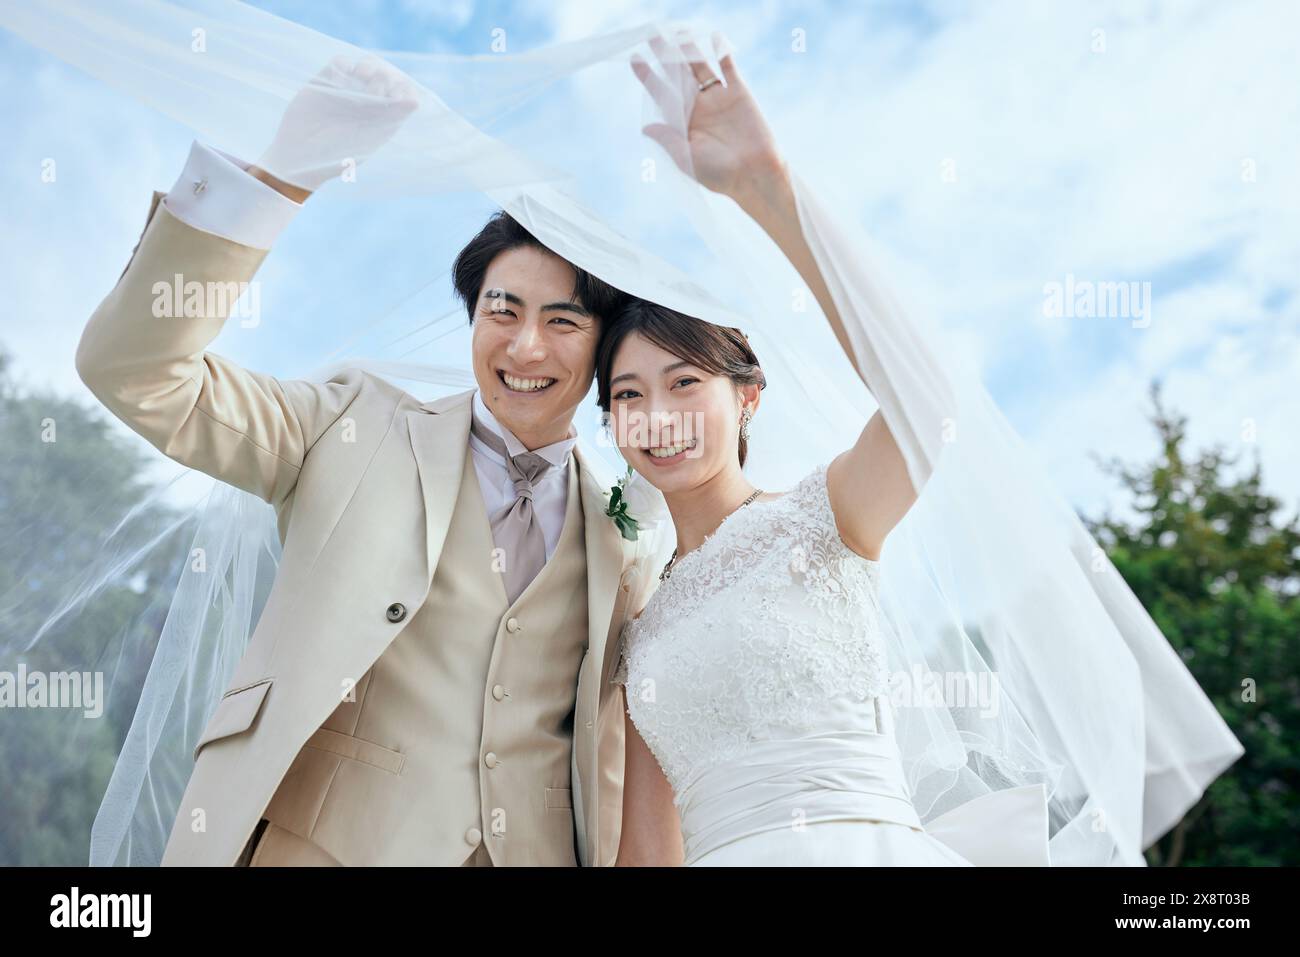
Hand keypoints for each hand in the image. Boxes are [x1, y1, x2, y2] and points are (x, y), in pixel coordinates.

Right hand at [253, 54, 420, 195]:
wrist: (299, 157)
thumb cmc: (334, 158)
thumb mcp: (366, 143)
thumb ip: (389, 121)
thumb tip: (414, 101)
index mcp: (383, 119)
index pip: (405, 94)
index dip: (404, 88)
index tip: (396, 94)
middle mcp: (369, 103)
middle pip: (387, 75)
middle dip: (385, 77)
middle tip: (374, 90)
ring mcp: (348, 91)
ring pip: (368, 64)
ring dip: (369, 65)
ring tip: (362, 75)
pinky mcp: (327, 82)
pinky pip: (341, 62)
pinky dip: (345, 64)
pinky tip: (340, 79)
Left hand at [632, 32, 784, 204]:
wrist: (755, 175)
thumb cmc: (720, 175)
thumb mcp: (688, 159)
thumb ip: (669, 140)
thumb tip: (646, 127)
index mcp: (683, 124)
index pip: (661, 95)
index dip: (648, 77)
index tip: (636, 59)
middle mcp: (699, 108)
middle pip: (678, 76)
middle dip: (665, 56)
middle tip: (652, 35)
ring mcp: (718, 98)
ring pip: (700, 68)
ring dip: (689, 50)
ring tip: (678, 32)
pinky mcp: (739, 93)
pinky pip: (728, 68)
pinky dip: (722, 52)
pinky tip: (713, 36)